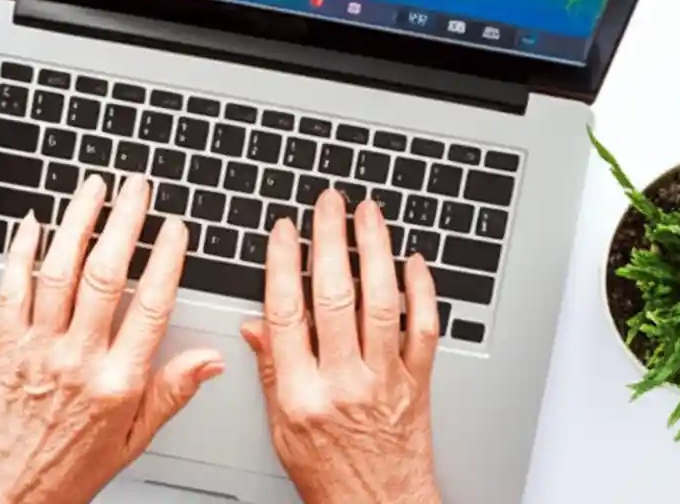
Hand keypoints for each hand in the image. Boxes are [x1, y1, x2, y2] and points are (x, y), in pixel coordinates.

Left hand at [0, 174, 223, 503]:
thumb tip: (212, 359)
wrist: (10, 496)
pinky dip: (21, 253)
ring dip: (77, 223)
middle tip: (137, 187)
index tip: (176, 228)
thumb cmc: (73, 470)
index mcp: (117, 381)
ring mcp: (38, 349)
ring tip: (93, 188)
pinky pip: (11, 290)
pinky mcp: (6, 348)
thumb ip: (173, 392)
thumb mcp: (137, 440)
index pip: (150, 305)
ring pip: (58, 272)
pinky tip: (34, 224)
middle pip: (103, 275)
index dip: (166, 259)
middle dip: (123, 222)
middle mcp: (77, 358)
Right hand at [242, 191, 442, 503]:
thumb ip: (271, 372)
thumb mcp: (281, 431)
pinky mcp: (419, 383)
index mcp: (301, 393)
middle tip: (328, 203)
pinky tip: (414, 261)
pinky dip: (423, 291)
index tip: (283, 230)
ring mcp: (385, 380)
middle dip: (329, 240)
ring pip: (382, 302)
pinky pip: (424, 328)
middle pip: (334, 296)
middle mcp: (344, 382)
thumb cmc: (330, 477)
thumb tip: (254, 325)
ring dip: (375, 251)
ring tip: (369, 215)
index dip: (282, 264)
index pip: (287, 313)